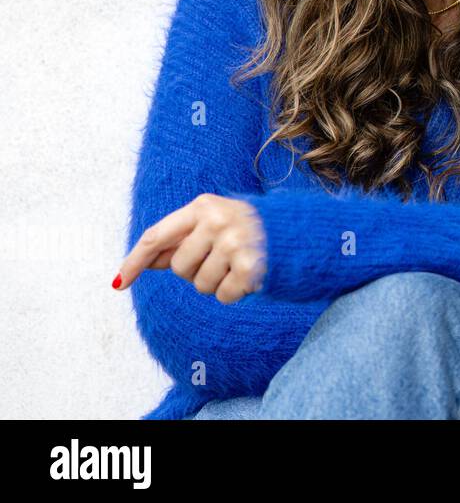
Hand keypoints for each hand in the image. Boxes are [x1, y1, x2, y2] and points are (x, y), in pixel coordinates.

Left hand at [114, 193, 266, 304]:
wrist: (299, 229)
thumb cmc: (247, 227)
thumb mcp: (212, 222)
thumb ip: (181, 239)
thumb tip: (145, 262)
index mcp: (203, 206)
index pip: (156, 237)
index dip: (134, 261)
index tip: (118, 284)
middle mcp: (218, 220)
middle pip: (179, 268)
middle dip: (193, 272)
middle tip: (219, 260)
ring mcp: (235, 242)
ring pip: (200, 285)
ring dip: (215, 283)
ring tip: (236, 266)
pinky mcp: (251, 266)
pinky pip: (224, 296)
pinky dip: (233, 293)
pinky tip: (247, 277)